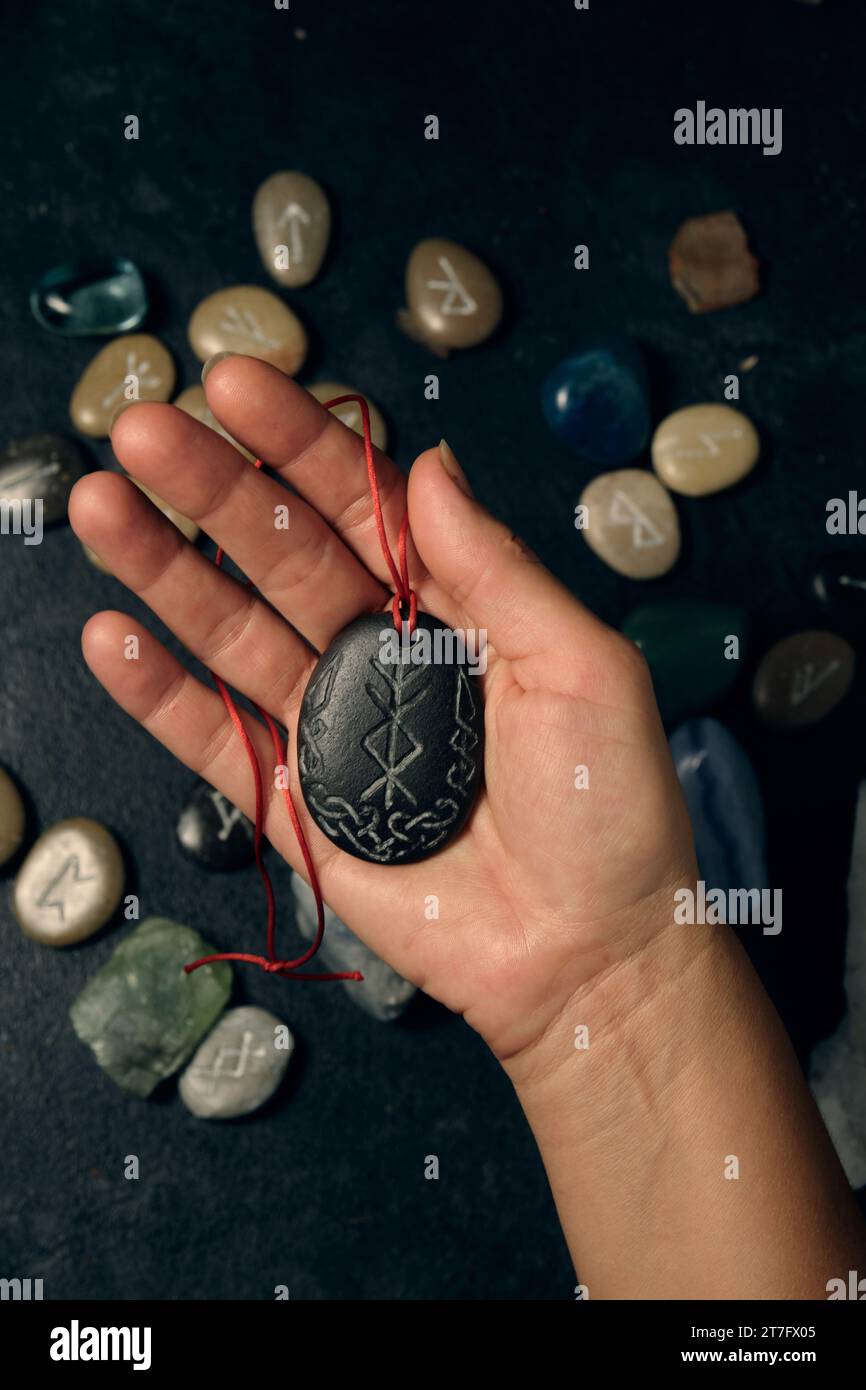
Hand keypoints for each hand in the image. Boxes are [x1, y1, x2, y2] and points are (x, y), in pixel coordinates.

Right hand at [69, 356, 696, 1062]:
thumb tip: (428, 462)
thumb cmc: (612, 809)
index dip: (304, 446)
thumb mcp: (580, 666)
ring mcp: (331, 726)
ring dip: (163, 569)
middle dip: (216, 488)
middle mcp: (382, 654)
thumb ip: (496, 567)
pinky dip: (160, 691)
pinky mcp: (294, 802)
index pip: (365, 507)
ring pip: (232, 630)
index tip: (241, 383)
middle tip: (144, 425)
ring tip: (100, 503)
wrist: (588, 955)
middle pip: (282, 553)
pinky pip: (212, 738)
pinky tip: (111, 634)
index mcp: (455, 608)